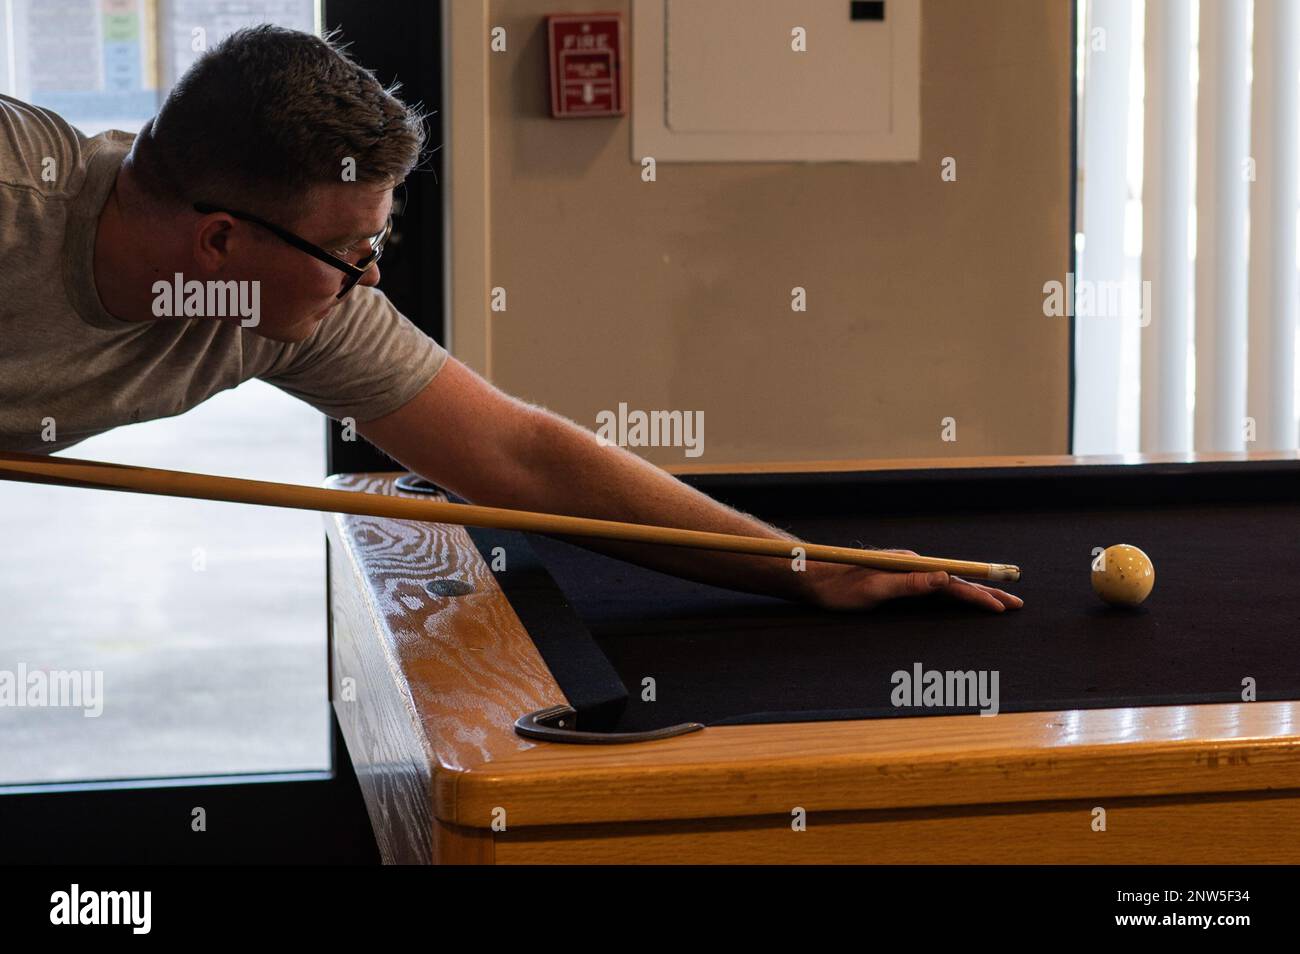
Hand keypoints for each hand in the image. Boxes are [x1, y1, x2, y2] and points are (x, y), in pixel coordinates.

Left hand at [807, 551, 1024, 612]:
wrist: (816, 579)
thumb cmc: (841, 587)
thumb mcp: (874, 589)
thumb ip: (909, 583)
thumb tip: (945, 577)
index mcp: (911, 565)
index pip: (954, 580)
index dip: (979, 594)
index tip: (1001, 605)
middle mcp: (913, 565)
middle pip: (957, 579)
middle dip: (987, 592)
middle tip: (1016, 604)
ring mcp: (908, 573)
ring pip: (949, 584)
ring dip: (975, 593)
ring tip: (998, 602)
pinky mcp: (900, 582)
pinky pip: (936, 589)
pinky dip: (956, 595)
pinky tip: (962, 598)